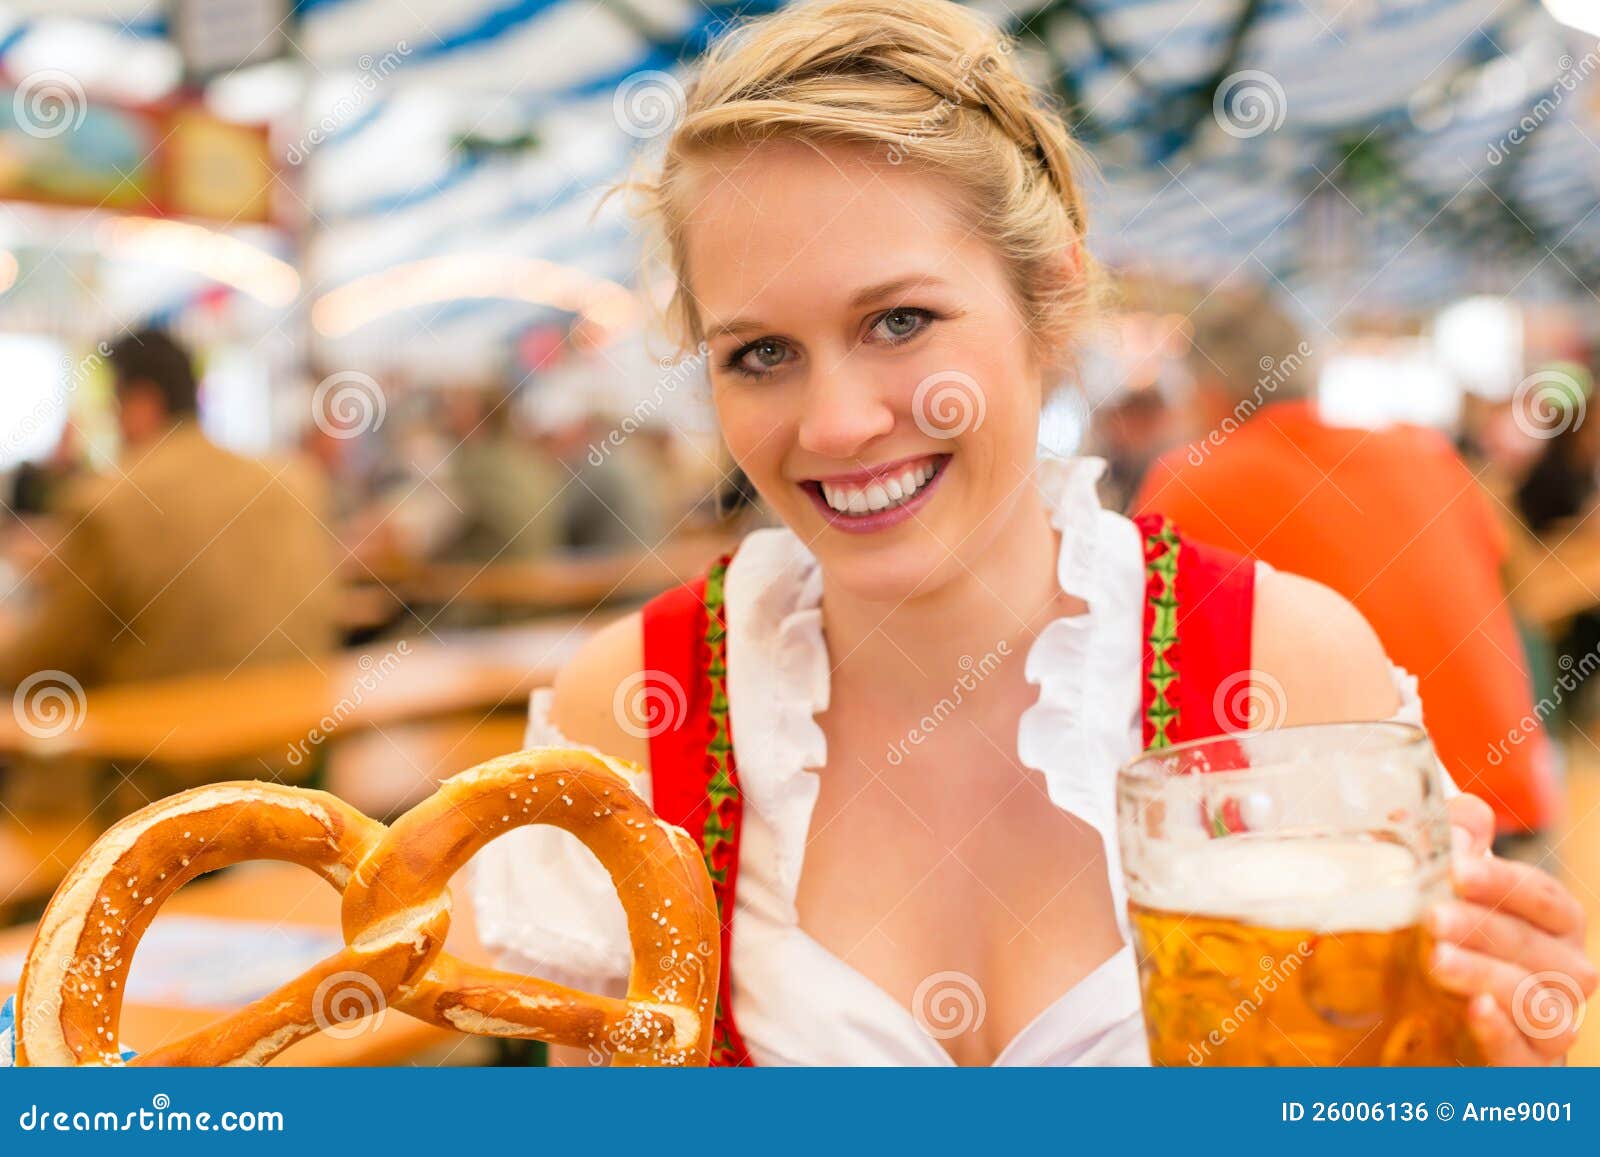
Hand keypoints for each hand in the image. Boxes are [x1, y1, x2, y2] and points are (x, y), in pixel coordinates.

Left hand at [1426, 794, 1595, 1063]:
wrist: (1411, 1026)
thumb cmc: (1443, 945)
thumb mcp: (1441, 891)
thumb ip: (1458, 846)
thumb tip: (1465, 812)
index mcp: (1551, 929)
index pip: (1549, 902)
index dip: (1508, 884)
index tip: (1458, 868)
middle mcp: (1560, 977)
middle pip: (1542, 952)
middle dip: (1488, 930)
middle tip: (1433, 917)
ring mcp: (1544, 1028)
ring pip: (1540, 1005)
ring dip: (1490, 977)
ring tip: (1437, 960)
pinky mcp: (1519, 1070)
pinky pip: (1528, 1058)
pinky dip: (1504, 1034)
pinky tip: (1473, 1010)